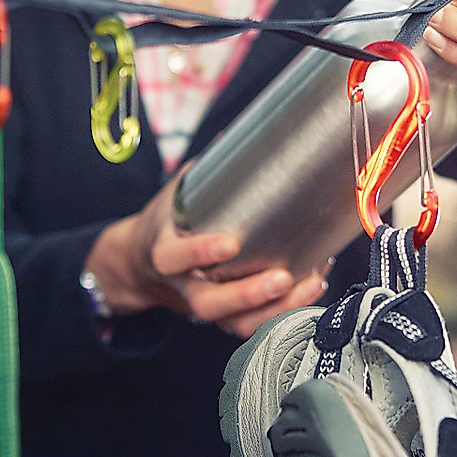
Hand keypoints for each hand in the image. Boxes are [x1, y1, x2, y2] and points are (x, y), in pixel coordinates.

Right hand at [84, 169, 328, 337]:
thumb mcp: (178, 192)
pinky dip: (283, 313)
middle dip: (248, 295)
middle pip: (208, 304)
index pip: (173, 258)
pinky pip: (250, 326)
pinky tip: (312, 287)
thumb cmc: (170, 221)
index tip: (230, 242)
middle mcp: (183, 285)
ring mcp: (204, 305)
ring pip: (234, 324)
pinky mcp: (224, 317)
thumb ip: (208, 167)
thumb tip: (244, 130)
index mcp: (165, 252)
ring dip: (275, 310)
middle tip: (283, 276)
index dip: (200, 253)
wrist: (145, 263)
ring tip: (311, 284)